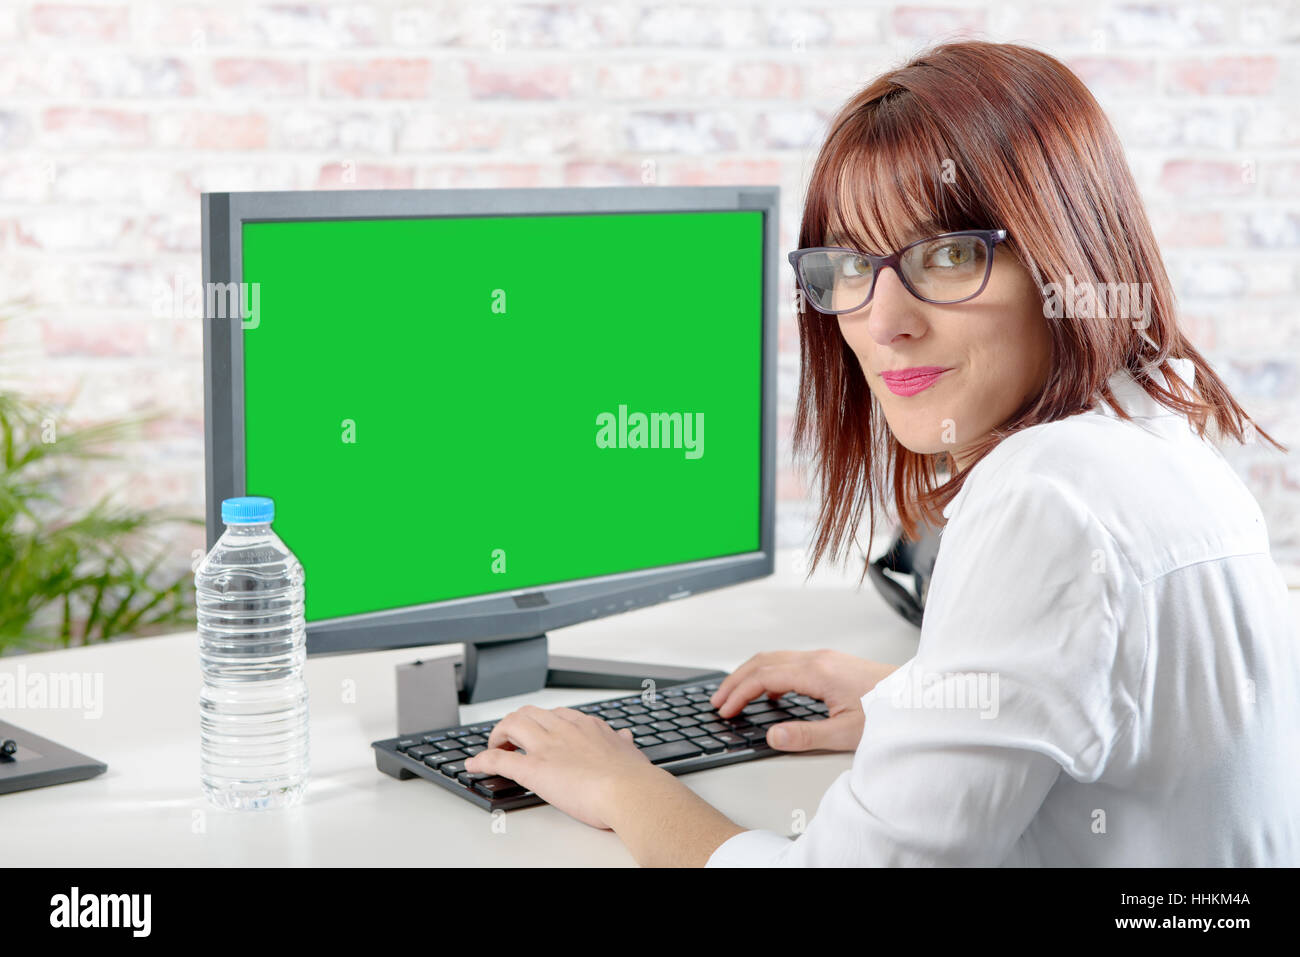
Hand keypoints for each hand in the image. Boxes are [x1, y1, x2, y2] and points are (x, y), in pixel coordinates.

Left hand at [463, 705, 660, 829]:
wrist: (629, 790)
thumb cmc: (633, 777)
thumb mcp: (630, 751)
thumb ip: (622, 743)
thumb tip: (625, 737)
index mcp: (586, 725)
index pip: (556, 714)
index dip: (542, 722)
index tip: (537, 731)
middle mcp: (563, 729)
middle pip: (528, 712)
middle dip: (515, 723)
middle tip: (511, 740)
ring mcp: (546, 746)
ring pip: (510, 725)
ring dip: (497, 735)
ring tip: (493, 748)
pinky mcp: (534, 768)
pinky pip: (500, 759)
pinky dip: (482, 760)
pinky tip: (473, 765)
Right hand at [710, 649, 899, 752]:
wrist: (918, 700)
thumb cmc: (889, 713)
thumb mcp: (845, 733)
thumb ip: (805, 735)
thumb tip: (773, 736)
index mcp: (817, 672)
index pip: (764, 677)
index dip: (739, 694)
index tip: (725, 710)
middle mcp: (819, 659)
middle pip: (763, 661)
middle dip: (736, 680)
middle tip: (718, 701)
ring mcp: (825, 658)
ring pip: (775, 658)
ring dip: (750, 674)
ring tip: (735, 694)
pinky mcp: (832, 663)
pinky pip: (790, 661)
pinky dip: (769, 673)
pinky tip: (769, 692)